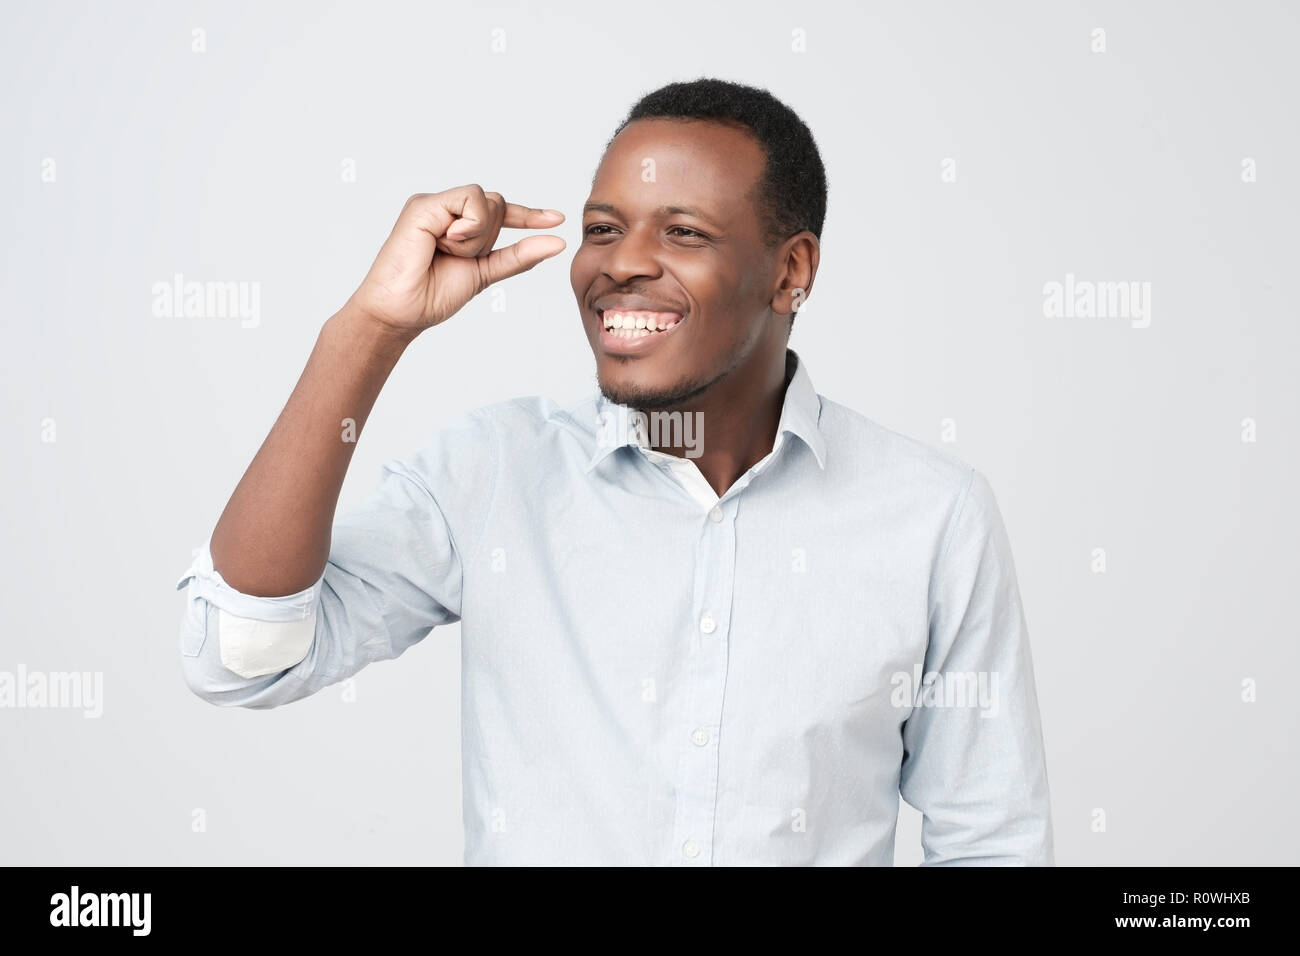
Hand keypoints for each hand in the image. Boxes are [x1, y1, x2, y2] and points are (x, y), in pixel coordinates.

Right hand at [344, 184, 565, 336]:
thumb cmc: (433, 295)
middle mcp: (447, 210)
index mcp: (459, 225)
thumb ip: (519, 256)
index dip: (529, 215)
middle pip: (497, 204)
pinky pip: (468, 200)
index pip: (501, 211)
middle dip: (490, 236)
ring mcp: (435, 205)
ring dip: (478, 234)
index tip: (557, 219)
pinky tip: (445, 242)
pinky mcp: (424, 204)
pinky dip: (467, 227)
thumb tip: (557, 242)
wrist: (402, 311)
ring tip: (448, 251)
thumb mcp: (486, 273)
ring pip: (486, 200)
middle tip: (461, 256)